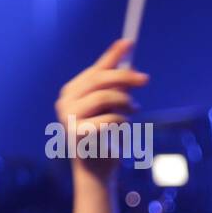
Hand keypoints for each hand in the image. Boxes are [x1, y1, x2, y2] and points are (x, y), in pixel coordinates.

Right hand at [55, 38, 148, 183]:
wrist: (96, 170)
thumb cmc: (105, 137)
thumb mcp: (110, 108)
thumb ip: (115, 89)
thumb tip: (132, 69)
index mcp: (72, 92)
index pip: (95, 69)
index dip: (113, 55)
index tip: (130, 42)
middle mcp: (65, 101)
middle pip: (100, 79)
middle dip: (126, 76)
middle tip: (145, 79)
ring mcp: (69, 117)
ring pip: (106, 97)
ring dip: (126, 103)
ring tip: (133, 110)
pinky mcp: (78, 133)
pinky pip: (111, 118)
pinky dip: (123, 122)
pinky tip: (122, 128)